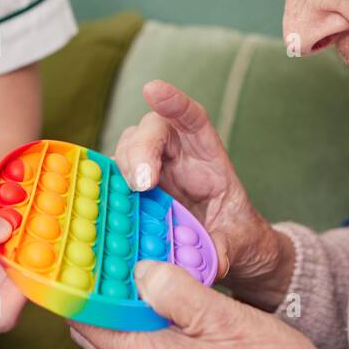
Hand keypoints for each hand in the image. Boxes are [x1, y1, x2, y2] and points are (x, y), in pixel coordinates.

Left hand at [69, 259, 314, 348]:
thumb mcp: (225, 319)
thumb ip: (180, 293)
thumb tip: (142, 270)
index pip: (88, 320)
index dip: (78, 284)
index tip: (75, 250)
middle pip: (98, 323)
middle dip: (98, 286)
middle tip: (106, 246)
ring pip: (120, 326)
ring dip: (121, 294)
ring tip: (132, 257)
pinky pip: (141, 331)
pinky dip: (141, 307)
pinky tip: (159, 283)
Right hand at [113, 80, 290, 304]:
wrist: (226, 249)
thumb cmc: (235, 234)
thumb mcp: (239, 241)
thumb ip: (226, 246)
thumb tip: (214, 258)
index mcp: (208, 156)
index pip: (192, 118)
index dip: (173, 102)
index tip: (152, 89)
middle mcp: (178, 155)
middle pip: (152, 131)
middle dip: (142, 149)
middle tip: (142, 182)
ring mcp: (154, 170)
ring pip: (129, 149)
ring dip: (125, 166)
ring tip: (132, 193)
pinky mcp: (135, 190)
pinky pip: (116, 178)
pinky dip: (109, 186)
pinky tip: (109, 202)